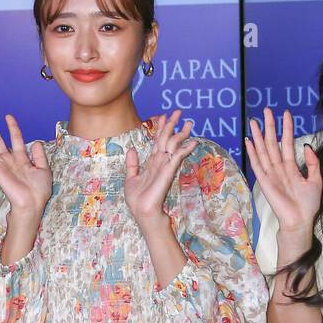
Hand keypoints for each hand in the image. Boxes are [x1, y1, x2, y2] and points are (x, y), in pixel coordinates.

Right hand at [0, 110, 52, 217]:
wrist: (32, 204)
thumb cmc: (39, 191)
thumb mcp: (44, 169)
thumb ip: (39, 156)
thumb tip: (36, 142)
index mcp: (21, 158)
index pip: (15, 138)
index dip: (12, 127)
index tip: (8, 116)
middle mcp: (9, 160)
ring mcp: (1, 165)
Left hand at [123, 109, 198, 230]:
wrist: (142, 212)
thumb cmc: (137, 199)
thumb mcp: (131, 178)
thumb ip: (132, 164)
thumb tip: (131, 149)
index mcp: (152, 163)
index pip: (157, 141)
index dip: (160, 128)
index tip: (162, 115)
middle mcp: (160, 163)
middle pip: (167, 140)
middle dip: (172, 125)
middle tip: (178, 111)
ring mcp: (165, 167)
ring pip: (173, 146)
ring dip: (181, 133)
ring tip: (189, 122)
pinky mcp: (168, 173)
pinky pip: (177, 158)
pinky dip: (184, 149)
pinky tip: (192, 142)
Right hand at [245, 107, 321, 233]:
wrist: (300, 220)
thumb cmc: (308, 204)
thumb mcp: (316, 180)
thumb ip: (312, 163)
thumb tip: (307, 146)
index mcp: (290, 168)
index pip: (287, 143)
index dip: (286, 129)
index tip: (285, 114)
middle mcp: (278, 168)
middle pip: (272, 143)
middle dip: (269, 126)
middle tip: (266, 110)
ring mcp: (270, 174)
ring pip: (263, 150)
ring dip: (258, 135)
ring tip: (254, 121)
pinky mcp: (264, 181)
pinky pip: (257, 164)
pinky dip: (252, 152)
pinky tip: (249, 141)